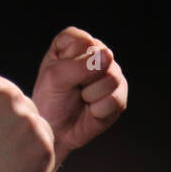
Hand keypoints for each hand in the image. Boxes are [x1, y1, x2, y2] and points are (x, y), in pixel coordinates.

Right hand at [0, 72, 56, 171]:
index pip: (11, 96)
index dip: (3, 119)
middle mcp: (10, 96)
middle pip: (29, 110)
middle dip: (19, 131)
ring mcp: (28, 121)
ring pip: (41, 131)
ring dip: (30, 148)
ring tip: (4, 165)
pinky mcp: (43, 145)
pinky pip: (47, 153)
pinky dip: (36, 166)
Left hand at [31, 26, 127, 165]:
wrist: (57, 130)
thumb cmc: (50, 99)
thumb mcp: (54, 79)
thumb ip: (77, 66)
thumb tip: (107, 55)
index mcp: (74, 41)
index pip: (80, 41)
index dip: (67, 62)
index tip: (59, 73)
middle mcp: (96, 52)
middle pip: (100, 59)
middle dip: (81, 79)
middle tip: (72, 88)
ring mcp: (111, 72)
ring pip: (111, 79)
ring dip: (90, 95)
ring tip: (82, 98)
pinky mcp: (120, 94)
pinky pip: (115, 99)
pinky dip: (98, 110)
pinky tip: (91, 110)